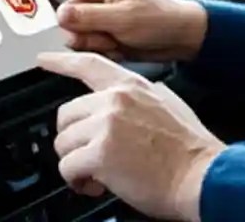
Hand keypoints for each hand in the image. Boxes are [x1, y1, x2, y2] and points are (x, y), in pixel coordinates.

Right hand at [0, 0, 207, 62]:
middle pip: (61, 16)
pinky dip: (101, 49)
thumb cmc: (161, 18)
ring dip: (95, 42)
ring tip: (120, 38)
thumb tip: (61, 14)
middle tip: (109, 33)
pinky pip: (85, 45)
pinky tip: (120, 45)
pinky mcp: (101, 31)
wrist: (181, 35)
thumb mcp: (124, 18)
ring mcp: (96, 14)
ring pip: (72, 35)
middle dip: (82, 31)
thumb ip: (90, 17)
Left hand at [41, 51, 225, 221]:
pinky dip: (78, 181)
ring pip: (64, 143)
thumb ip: (140, 99)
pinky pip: (67, 168)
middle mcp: (115, 100)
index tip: (44, 59)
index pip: (89, 65)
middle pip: (67, 115)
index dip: (62, 61)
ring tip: (100, 174)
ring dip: (76, 163)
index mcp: (131, 87)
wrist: (200, 174)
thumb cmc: (189, 148)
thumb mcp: (168, 105)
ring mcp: (106, 124)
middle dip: (75, 140)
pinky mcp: (99, 152)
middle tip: (94, 156)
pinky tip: (97, 185)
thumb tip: (124, 105)